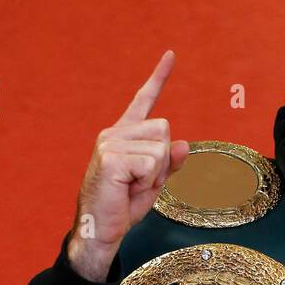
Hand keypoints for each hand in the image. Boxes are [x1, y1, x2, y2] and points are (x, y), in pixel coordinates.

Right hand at [67, 50, 189, 281]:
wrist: (100, 230)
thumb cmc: (122, 207)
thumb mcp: (152, 183)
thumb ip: (168, 163)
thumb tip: (184, 144)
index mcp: (124, 135)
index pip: (143, 100)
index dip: (159, 77)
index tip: (171, 55)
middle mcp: (114, 133)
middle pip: (164, 129)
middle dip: (162, 162)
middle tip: (140, 182)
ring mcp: (110, 143)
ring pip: (160, 148)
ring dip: (154, 174)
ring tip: (131, 186)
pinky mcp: (111, 157)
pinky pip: (151, 164)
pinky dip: (147, 182)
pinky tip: (126, 189)